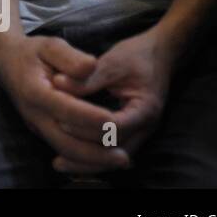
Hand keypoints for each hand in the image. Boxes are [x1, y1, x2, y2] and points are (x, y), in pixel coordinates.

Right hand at [0, 34, 130, 175]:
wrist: (6, 62)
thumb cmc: (32, 52)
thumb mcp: (50, 46)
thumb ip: (70, 57)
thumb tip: (91, 65)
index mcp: (35, 91)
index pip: (64, 108)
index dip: (88, 116)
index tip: (113, 121)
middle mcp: (34, 114)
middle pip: (64, 141)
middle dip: (95, 152)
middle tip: (123, 157)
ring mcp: (36, 125)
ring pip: (64, 150)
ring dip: (92, 160)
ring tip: (120, 160)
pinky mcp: (42, 131)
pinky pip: (63, 149)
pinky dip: (84, 159)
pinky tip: (105, 158)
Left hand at [51, 30, 170, 165]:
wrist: (160, 52)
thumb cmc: (138, 54)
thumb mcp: (112, 61)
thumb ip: (86, 78)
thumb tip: (56, 84)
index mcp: (145, 109)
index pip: (115, 127)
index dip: (87, 126)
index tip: (62, 120)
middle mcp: (147, 126)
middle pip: (115, 151)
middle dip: (85, 156)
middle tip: (57, 158)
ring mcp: (142, 131)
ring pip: (114, 155)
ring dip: (88, 161)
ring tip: (60, 163)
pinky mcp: (133, 130)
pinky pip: (114, 148)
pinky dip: (95, 153)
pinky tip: (74, 156)